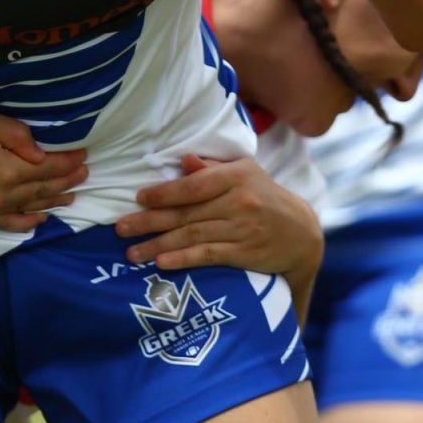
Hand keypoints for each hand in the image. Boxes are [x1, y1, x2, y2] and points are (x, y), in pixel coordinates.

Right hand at [0, 106, 88, 231]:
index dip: (69, 161)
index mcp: (6, 171)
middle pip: (43, 190)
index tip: (84, 154)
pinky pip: (7, 227)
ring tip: (72, 195)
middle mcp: (0, 198)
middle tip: (85, 172)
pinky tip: (39, 219)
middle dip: (67, 180)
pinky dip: (27, 223)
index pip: (49, 168)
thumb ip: (17, 137)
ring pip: (29, 210)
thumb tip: (42, 155)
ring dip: (53, 202)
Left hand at [115, 155, 323, 283]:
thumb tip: (182, 160)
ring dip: (159, 244)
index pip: (193, 186)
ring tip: (132, 252)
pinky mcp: (245, 253)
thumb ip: (212, 169)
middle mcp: (239, 201)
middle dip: (150, 221)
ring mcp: (242, 228)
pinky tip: (162, 262)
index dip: (164, 193)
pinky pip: (208, 255)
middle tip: (121, 228)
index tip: (138, 199)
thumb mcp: (244, 173)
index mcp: (236, 176)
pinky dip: (184, 258)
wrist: (301, 233)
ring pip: (193, 236)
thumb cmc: (264, 196)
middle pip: (187, 213)